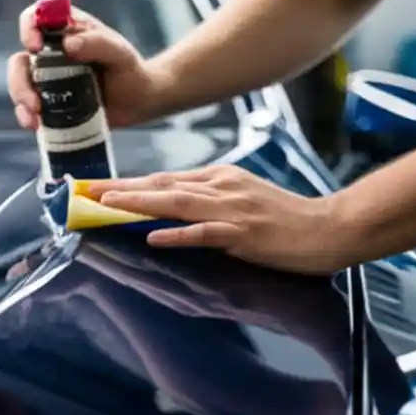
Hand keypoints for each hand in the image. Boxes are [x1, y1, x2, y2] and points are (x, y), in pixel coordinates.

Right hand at [7, 0, 166, 129]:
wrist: (138, 102)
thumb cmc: (129, 70)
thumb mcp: (120, 53)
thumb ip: (98, 44)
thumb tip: (68, 45)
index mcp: (66, 29)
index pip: (36, 17)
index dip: (28, 28)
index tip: (35, 46)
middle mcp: (51, 52)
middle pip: (20, 58)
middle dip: (19, 79)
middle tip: (34, 99)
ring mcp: (47, 78)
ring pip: (19, 83)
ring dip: (21, 99)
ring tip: (35, 117)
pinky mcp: (49, 102)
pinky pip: (27, 108)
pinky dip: (26, 116)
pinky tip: (37, 125)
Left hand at [88, 166, 352, 275]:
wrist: (329, 228)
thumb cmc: (285, 219)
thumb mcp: (241, 199)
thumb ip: (206, 200)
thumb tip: (168, 206)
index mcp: (219, 177)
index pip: (164, 178)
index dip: (128, 182)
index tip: (96, 187)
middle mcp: (221, 186)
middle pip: (162, 185)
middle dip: (121, 189)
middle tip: (86, 192)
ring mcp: (232, 209)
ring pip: (176, 202)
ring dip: (139, 203)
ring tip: (108, 205)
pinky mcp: (244, 233)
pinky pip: (205, 233)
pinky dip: (178, 234)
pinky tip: (154, 237)